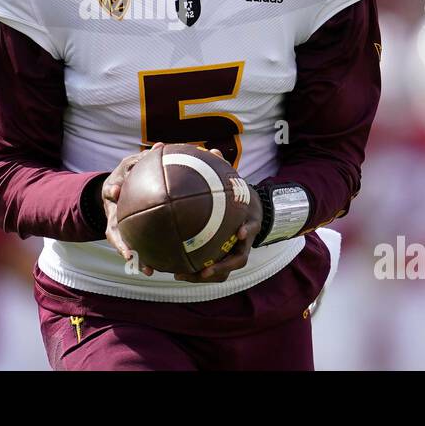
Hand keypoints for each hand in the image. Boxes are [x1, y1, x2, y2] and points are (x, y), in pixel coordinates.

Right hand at [100, 142, 159, 275]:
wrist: (114, 190)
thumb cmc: (129, 175)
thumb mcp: (133, 165)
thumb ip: (145, 159)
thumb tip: (160, 146)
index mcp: (114, 189)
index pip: (111, 188)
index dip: (112, 189)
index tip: (115, 191)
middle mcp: (112, 210)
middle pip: (112, 227)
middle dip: (120, 240)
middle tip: (128, 251)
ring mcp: (116, 224)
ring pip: (121, 242)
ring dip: (131, 256)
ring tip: (144, 268)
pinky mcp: (123, 234)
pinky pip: (132, 248)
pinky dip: (141, 259)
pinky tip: (153, 269)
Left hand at [173, 148, 262, 283]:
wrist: (252, 213)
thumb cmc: (239, 197)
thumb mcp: (236, 185)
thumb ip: (225, 170)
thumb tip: (213, 148)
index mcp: (248, 225)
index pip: (251, 231)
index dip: (246, 233)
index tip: (238, 233)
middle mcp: (243, 244)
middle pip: (237, 262)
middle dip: (220, 268)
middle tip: (202, 270)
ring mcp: (234, 255)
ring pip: (223, 273)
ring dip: (202, 277)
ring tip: (180, 276)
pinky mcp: (223, 260)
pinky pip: (209, 269)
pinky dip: (193, 272)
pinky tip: (172, 270)